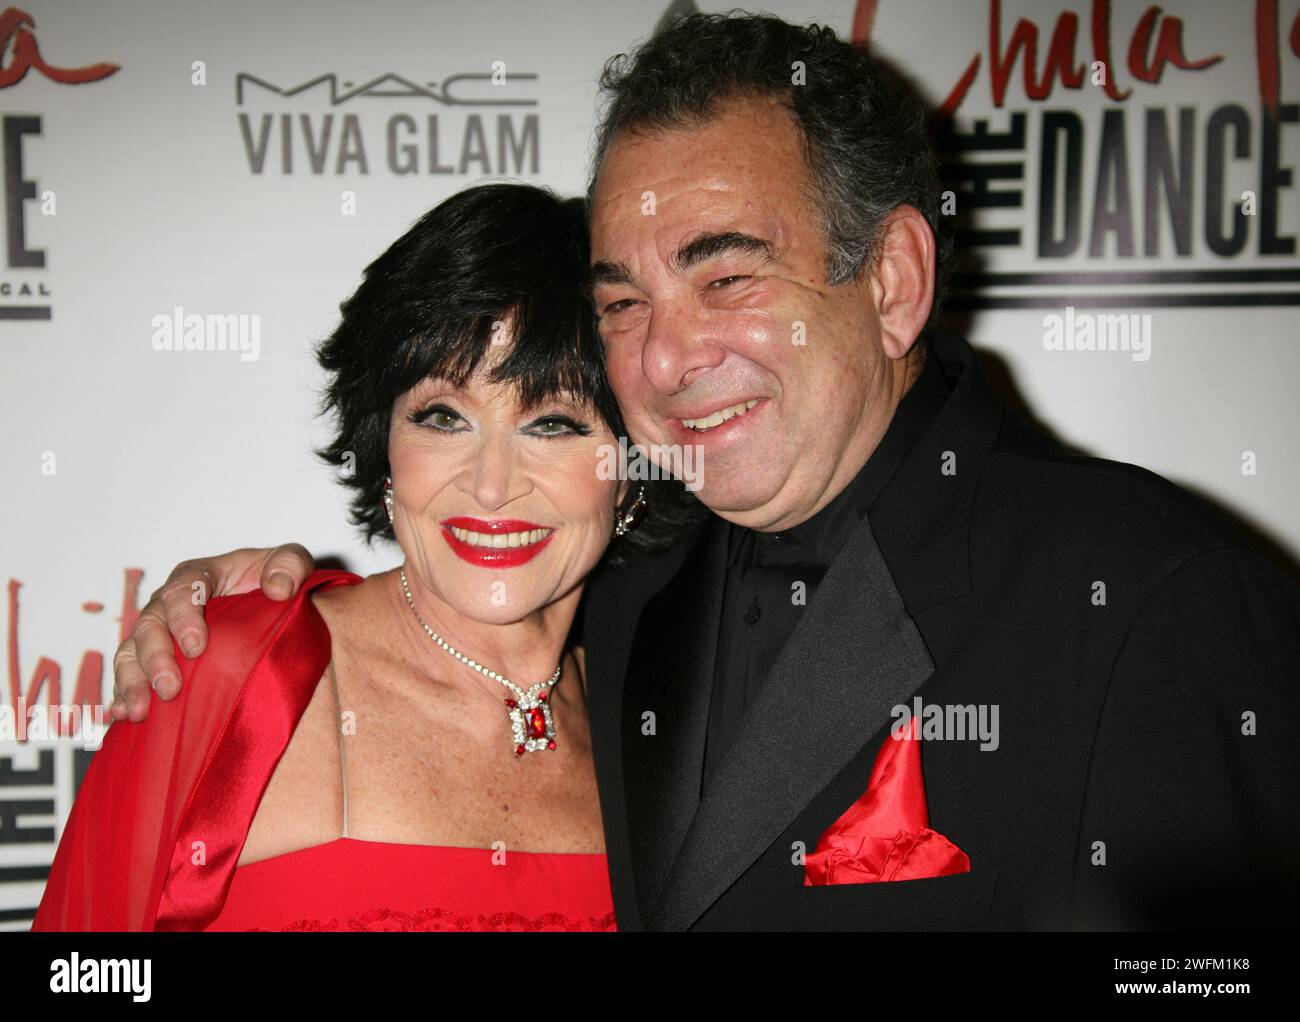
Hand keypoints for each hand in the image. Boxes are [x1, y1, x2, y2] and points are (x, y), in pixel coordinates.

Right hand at [109, 544, 314, 722]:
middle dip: (155, 657)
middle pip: (150, 624)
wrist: (272, 607)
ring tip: (139, 711)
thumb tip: (278, 588)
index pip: (183, 588)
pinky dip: (124, 694)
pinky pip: (130, 675)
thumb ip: (290, 563)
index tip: (196, 647)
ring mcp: (160, 633)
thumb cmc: (276, 580)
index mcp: (199, 576)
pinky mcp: (156, 660)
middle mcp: (170, 603)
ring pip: (132, 652)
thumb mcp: (291, 562)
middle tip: (169, 688)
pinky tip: (124, 715)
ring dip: (132, 681)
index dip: (183, 616)